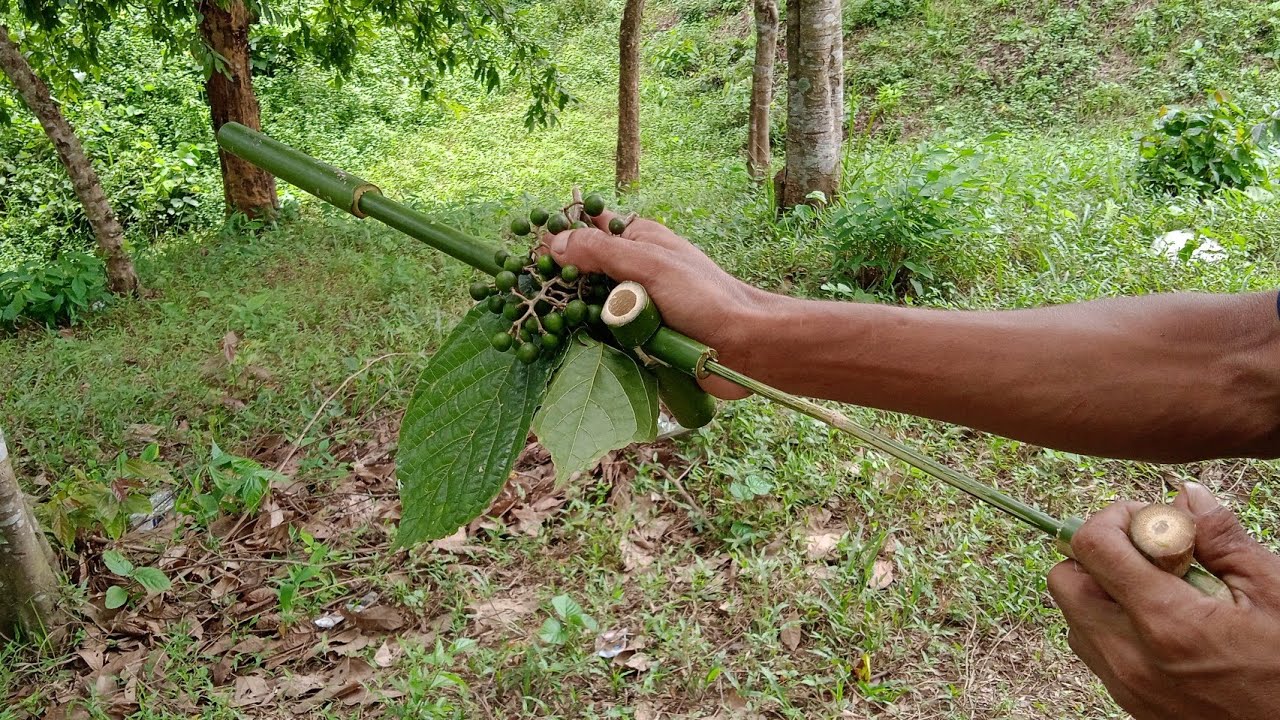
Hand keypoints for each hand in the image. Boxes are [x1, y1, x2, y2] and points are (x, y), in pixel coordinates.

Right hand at [546, 211, 768, 398]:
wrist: (743, 347)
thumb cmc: (704, 298)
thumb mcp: (650, 265)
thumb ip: (602, 252)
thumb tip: (554, 241)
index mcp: (639, 239)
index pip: (588, 228)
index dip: (559, 237)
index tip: (530, 254)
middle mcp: (635, 268)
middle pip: (583, 268)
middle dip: (561, 280)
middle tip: (530, 294)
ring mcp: (636, 303)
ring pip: (590, 303)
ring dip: (574, 313)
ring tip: (545, 323)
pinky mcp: (639, 335)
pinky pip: (603, 333)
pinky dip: (590, 337)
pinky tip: (569, 344)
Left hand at [1048, 482, 1279, 718]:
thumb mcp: (1275, 593)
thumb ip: (1221, 540)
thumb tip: (1186, 496)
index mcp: (1166, 621)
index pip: (1091, 545)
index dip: (1115, 519)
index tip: (1152, 522)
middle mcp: (1130, 656)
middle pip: (1065, 580)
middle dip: (1098, 553)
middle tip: (1150, 552)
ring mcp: (1125, 685)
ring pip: (1072, 617)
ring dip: (1101, 591)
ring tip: (1160, 590)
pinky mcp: (1130, 704)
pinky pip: (1093, 651)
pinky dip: (1111, 626)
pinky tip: (1162, 625)